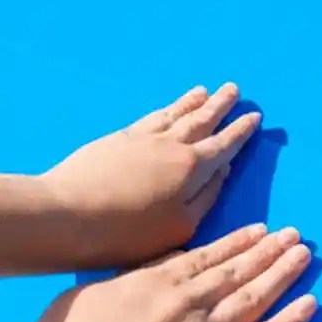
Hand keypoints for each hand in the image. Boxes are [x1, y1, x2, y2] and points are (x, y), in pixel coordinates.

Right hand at [27, 223, 317, 321]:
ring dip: (282, 273)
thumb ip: (136, 275)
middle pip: (239, 269)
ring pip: (255, 296)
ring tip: (304, 255)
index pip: (211, 255)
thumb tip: (164, 263)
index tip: (261, 230)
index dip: (239, 242)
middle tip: (295, 235)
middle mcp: (192, 300)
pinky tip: (309, 304)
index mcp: (162, 279)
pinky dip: (288, 321)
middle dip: (269, 250)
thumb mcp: (99, 289)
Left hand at [41, 83, 259, 267]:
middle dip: (220, 106)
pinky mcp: (118, 138)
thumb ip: (206, 197)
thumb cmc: (127, 232)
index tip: (254, 116)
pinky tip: (169, 107)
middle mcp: (172, 146)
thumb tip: (222, 168)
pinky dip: (166, 109)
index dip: (240, 131)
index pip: (223, 145)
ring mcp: (143, 138)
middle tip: (233, 88)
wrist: (67, 215)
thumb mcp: (178, 226)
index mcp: (192, 169)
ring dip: (193, 102)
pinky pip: (152, 117)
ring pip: (176, 114)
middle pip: (201, 121)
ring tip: (205, 91)